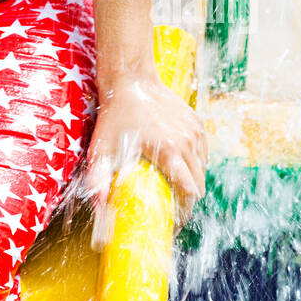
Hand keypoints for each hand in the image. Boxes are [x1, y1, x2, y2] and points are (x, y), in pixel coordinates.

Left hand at [82, 71, 206, 250]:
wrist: (130, 80)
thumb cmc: (115, 115)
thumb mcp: (102, 149)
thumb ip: (98, 181)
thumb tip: (98, 211)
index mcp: (170, 151)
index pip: (189, 193)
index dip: (183, 211)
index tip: (173, 221)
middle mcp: (187, 141)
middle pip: (199, 184)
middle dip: (188, 200)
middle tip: (172, 208)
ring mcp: (195, 131)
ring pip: (202, 169)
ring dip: (192, 180)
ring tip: (174, 187)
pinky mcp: (197, 123)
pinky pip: (202, 152)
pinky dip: (194, 162)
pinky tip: (178, 165)